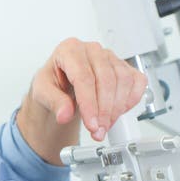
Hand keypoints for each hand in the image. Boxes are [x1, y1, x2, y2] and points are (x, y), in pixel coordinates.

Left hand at [15, 39, 147, 164]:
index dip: (90, 104)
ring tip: (105, 125)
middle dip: (104, 111)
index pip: (84, 77)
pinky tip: (119, 112)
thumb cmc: (52, 83)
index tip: (91, 124)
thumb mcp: (42, 92)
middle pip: (106, 80)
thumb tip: (64, 114)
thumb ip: (53, 102)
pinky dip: (132, 99)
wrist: (61, 84)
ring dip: (117, 108)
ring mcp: (110, 57)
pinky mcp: (124, 66)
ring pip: (123, 81)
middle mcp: (92, 50)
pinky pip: (137, 81)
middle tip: (98, 130)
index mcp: (69, 50)